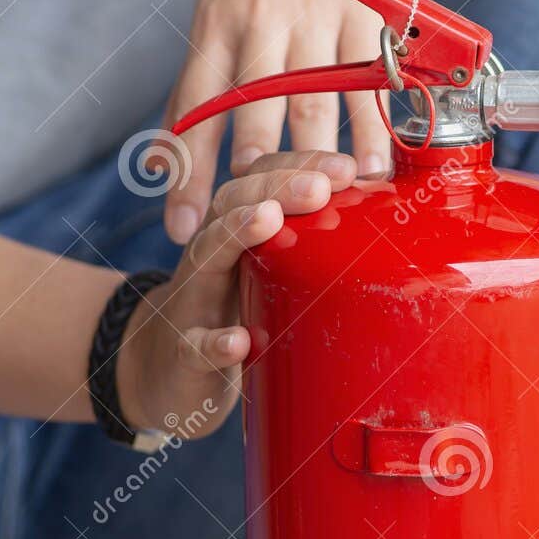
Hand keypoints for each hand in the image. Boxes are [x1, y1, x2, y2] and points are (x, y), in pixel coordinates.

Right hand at [116, 152, 356, 435]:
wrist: (162, 372)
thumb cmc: (233, 312)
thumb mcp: (268, 270)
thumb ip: (306, 243)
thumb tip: (376, 221)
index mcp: (235, 229)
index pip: (262, 181)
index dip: (300, 166)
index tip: (347, 167)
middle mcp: (210, 254)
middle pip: (232, 202)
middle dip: (275, 187)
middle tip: (318, 186)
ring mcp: (193, 302)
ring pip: (207, 256)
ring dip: (236, 234)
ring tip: (267, 219)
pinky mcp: (183, 354)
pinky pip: (195, 346)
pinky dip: (215, 343)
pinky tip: (238, 341)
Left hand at [162, 0, 407, 242]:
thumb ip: (208, 71)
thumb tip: (174, 148)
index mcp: (216, 23)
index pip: (193, 110)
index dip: (186, 173)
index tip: (182, 228)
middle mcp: (261, 23)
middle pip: (257, 117)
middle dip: (256, 178)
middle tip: (262, 231)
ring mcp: (316, 18)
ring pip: (317, 106)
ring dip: (321, 164)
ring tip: (326, 210)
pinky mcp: (364, 14)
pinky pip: (369, 85)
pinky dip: (374, 131)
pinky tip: (377, 170)